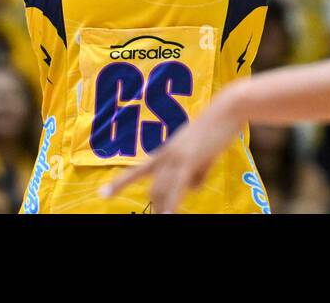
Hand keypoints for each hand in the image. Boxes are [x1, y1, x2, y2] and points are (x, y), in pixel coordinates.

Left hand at [101, 87, 245, 212]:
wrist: (227, 110)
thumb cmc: (217, 129)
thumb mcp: (204, 154)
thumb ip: (196, 171)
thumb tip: (193, 189)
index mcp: (166, 151)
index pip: (137, 171)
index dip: (119, 184)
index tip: (103, 194)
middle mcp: (166, 154)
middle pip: (153, 188)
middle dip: (157, 206)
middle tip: (161, 217)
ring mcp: (176, 157)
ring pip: (162, 190)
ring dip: (162, 209)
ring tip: (163, 219)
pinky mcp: (189, 160)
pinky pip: (176, 188)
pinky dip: (172, 205)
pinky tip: (169, 216)